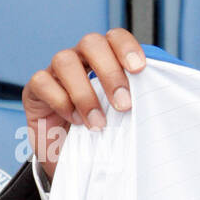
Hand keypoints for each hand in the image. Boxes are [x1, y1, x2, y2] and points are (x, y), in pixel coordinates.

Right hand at [22, 29, 144, 181]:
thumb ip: (141, 104)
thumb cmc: (107, 135)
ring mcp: (56, 73)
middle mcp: (81, 60)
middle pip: (91, 43)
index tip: (139, 69)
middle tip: (124, 105)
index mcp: (107, 59)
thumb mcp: (129, 119)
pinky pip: (42, 81)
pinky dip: (61, 101)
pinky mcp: (36, 90)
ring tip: (98, 123)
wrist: (77, 161)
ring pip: (65, 61)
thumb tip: (163, 102)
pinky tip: (75, 121)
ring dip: (85, 94)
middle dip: (110, 72)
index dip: (127, 47)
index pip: (115, 37)